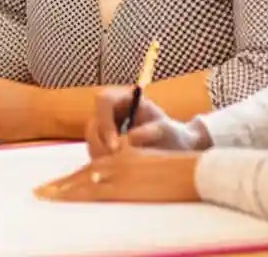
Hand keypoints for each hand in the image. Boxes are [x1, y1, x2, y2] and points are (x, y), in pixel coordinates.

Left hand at [34, 146, 201, 202]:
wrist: (192, 171)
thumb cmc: (178, 170)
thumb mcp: (150, 163)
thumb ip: (132, 165)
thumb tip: (120, 176)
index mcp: (121, 155)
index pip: (91, 167)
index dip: (72, 177)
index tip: (56, 184)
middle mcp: (114, 161)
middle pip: (81, 174)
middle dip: (59, 184)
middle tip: (39, 191)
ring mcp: (116, 173)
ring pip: (81, 182)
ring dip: (60, 190)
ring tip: (42, 196)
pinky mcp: (121, 186)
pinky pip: (91, 192)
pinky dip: (73, 194)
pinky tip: (60, 199)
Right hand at [86, 88, 211, 157]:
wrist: (176, 148)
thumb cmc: (173, 134)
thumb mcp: (167, 129)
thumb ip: (151, 130)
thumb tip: (130, 138)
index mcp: (124, 98)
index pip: (103, 101)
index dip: (105, 122)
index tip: (115, 145)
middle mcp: (111, 111)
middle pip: (93, 123)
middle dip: (101, 144)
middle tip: (116, 161)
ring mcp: (105, 127)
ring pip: (91, 140)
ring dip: (101, 155)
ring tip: (120, 167)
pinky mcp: (104, 144)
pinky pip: (95, 152)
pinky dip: (103, 162)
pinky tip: (117, 168)